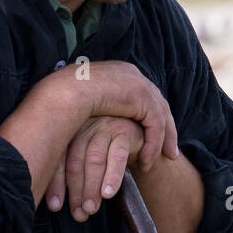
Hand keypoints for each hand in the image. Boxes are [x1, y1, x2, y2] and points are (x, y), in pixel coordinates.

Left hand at [45, 116, 144, 220]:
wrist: (141, 136)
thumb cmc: (109, 151)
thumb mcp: (88, 157)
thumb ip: (75, 172)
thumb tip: (57, 206)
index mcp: (70, 132)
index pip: (58, 160)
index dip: (55, 184)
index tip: (55, 206)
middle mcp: (84, 127)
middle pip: (76, 161)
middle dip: (76, 190)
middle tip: (79, 213)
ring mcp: (104, 127)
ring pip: (94, 160)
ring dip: (92, 187)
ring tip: (92, 208)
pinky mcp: (125, 132)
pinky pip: (118, 156)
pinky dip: (113, 176)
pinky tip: (109, 192)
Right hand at [56, 60, 178, 170]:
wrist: (64, 90)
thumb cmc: (62, 96)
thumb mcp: (83, 98)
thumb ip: (96, 104)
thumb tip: (95, 115)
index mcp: (121, 72)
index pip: (144, 95)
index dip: (151, 116)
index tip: (152, 134)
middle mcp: (134, 75)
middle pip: (159, 104)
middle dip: (166, 129)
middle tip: (170, 150)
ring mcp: (140, 84)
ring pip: (162, 116)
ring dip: (162, 141)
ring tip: (161, 160)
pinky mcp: (143, 98)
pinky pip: (156, 126)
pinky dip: (152, 145)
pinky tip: (145, 160)